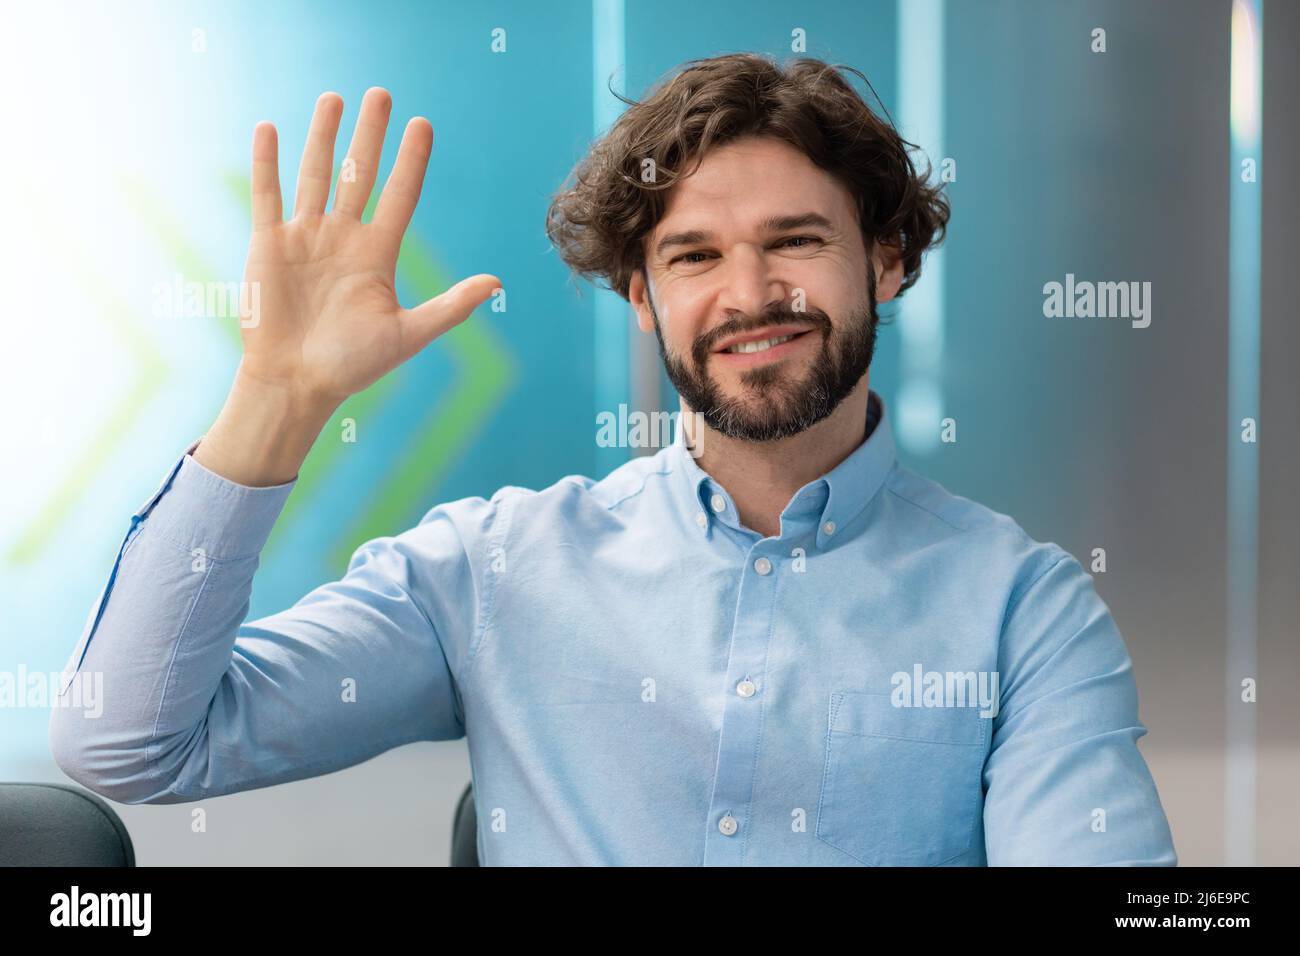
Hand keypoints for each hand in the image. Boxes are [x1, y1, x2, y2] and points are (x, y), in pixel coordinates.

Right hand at [238, 88, 500, 405]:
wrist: (296, 384)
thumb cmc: (353, 366)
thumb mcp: (409, 335)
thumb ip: (450, 306)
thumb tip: (496, 282)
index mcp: (378, 254)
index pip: (399, 195)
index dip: (411, 160)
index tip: (422, 125)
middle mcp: (344, 238)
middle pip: (360, 173)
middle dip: (371, 134)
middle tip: (382, 93)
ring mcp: (306, 238)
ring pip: (316, 174)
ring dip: (323, 135)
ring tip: (334, 98)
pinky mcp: (269, 245)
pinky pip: (267, 195)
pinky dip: (267, 163)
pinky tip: (270, 129)